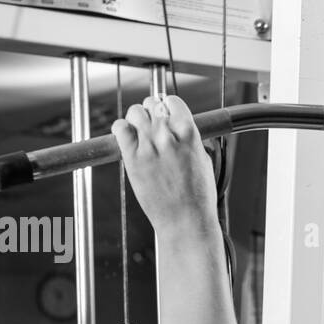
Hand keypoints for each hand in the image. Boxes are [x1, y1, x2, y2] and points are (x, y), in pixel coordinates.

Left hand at [112, 94, 218, 236]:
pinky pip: (120, 129)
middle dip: (152, 111)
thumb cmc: (197, 196)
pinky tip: (126, 136)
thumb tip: (177, 126)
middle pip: (152, 105)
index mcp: (189, 134)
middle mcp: (168, 136)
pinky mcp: (133, 159)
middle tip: (152, 124)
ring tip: (139, 131)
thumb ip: (189, 139)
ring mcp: (149, 147)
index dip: (168, 105)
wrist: (186, 221)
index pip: (173, 102)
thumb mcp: (203, 161)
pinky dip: (121, 128)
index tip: (165, 112)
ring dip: (136, 118)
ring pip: (135, 113)